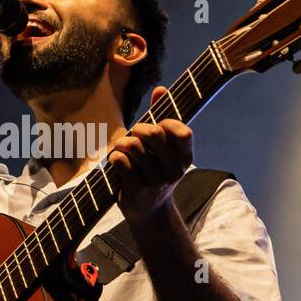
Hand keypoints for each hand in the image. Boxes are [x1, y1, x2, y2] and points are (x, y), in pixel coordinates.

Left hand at [107, 86, 193, 225]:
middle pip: (152, 133)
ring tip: (122, 148)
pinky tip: (118, 164)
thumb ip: (162, 116)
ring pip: (132, 145)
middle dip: (138, 129)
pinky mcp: (137, 188)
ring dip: (122, 143)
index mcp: (185, 157)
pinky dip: (115, 158)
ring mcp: (156, 180)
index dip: (166, 123)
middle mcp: (175, 169)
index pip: (181, 131)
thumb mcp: (164, 148)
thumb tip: (160, 88)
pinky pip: (119, 160)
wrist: (150, 212)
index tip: (158, 126)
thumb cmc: (155, 171)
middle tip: (134, 134)